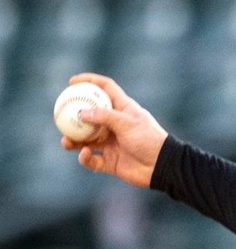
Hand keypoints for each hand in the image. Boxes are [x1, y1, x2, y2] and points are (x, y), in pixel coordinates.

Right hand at [60, 73, 168, 188]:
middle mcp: (116, 124)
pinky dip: (85, 158)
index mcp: (124, 109)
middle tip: (59, 117)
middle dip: (74, 116)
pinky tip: (84, 154)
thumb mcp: (127, 123)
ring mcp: (112, 143)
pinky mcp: (110, 161)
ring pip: (86, 140)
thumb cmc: (149, 139)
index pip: (106, 89)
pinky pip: (91, 159)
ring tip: (66, 141)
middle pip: (90, 116)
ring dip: (74, 140)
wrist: (161, 166)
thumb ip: (104, 116)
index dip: (90, 82)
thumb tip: (82, 112)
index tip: (71, 82)